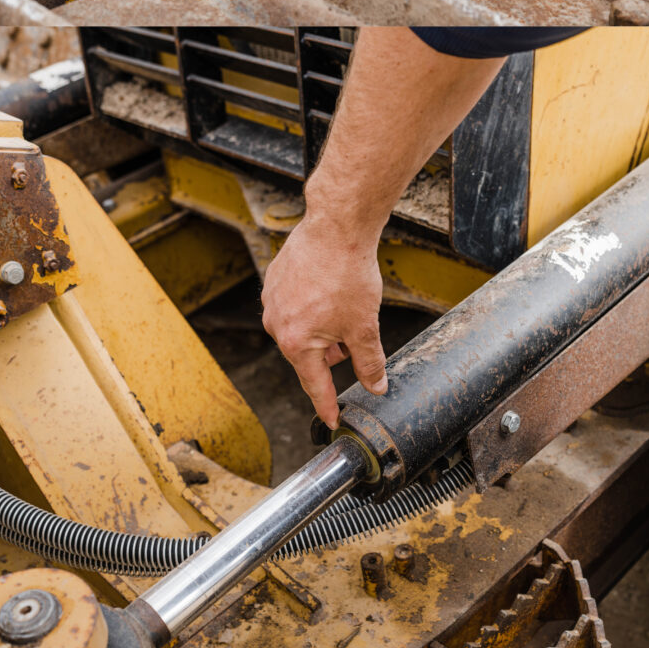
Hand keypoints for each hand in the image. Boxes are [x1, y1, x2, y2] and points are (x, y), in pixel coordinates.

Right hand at [260, 212, 389, 427]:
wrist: (335, 227)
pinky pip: (296, 304)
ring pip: (303, 327)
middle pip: (309, 353)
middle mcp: (276, 324)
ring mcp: (272, 300)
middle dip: (334, 352)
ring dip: (325, 328)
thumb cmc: (348, 274)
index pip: (314, 384)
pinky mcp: (275, 279)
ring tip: (346, 306)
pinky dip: (315, 305)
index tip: (331, 420)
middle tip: (355, 336)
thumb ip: (369, 361)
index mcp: (295, 342)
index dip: (326, 404)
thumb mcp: (365, 326)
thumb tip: (376, 386)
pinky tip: (331, 290)